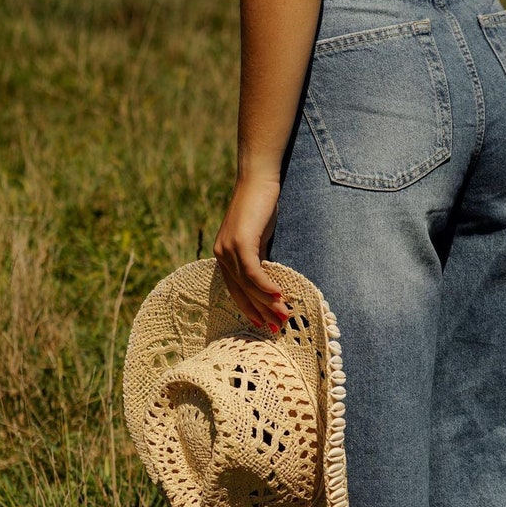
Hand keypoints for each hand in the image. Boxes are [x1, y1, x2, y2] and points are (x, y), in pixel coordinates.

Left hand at [213, 175, 289, 330]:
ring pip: (248, 285)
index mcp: (223, 256)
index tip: (264, 324)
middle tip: (278, 326)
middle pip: (242, 292)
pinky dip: (265, 285)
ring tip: (284, 314)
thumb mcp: (258, 239)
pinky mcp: (240, 242)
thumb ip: (259, 260)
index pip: (235, 290)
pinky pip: (252, 272)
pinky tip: (278, 295)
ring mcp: (229, 249)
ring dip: (268, 302)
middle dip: (261, 311)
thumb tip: (270, 284)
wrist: (257, 179)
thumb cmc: (261, 207)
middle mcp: (221, 255)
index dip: (250, 309)